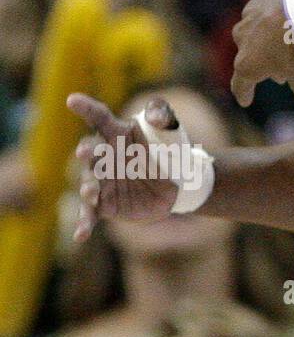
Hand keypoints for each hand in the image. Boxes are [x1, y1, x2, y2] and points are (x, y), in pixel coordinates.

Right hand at [69, 93, 179, 240]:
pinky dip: (84, 225)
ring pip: (88, 183)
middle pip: (91, 153)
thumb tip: (156, 114)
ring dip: (88, 188)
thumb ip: (162, 116)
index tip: (73, 100)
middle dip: (87, 152)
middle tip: (86, 152)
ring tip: (91, 192)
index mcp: (116, 133)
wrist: (178, 182)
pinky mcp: (106, 204)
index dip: (86, 108)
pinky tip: (80, 236)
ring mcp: (102, 181)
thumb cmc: (169, 149)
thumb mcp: (169, 129)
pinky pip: (91, 215)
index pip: (99, 117)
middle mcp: (104, 156)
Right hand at [231, 0, 293, 107]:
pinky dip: (274, 20)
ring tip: (286, 46)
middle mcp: (241, 40)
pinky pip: (265, 13)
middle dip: (264, 68)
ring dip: (268, 42)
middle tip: (281, 75)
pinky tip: (288, 22)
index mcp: (247, 65)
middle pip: (249, 59)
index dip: (244, 95)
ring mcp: (248, 16)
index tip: (245, 101)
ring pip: (255, 34)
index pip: (240, 86)